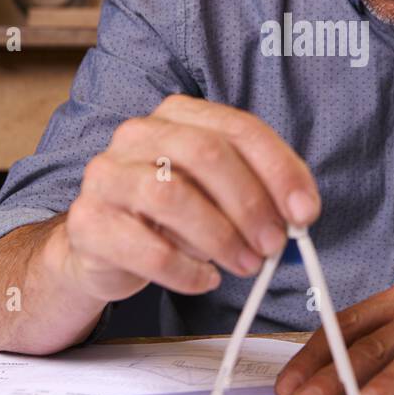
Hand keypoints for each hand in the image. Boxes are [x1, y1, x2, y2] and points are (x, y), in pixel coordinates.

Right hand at [59, 94, 319, 302]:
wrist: (104, 248)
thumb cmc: (171, 216)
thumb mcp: (218, 194)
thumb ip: (259, 193)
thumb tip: (299, 214)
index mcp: (177, 115)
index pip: (239, 129)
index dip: (279, 170)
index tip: (305, 211)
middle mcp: (137, 134)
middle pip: (205, 154)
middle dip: (250, 203)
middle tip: (274, 244)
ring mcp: (106, 175)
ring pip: (172, 196)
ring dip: (221, 237)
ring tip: (244, 264)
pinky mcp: (87, 223)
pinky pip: (146, 248)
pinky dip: (186, 270)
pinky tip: (204, 279)